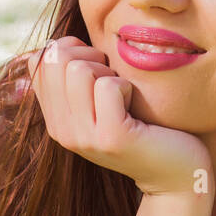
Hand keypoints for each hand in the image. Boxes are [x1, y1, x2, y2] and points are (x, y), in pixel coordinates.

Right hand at [23, 36, 213, 195]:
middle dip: (91, 57)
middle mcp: (61, 131)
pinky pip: (109, 86)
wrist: (176, 172)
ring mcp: (84, 137)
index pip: (38, 61)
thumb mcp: (101, 102)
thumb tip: (60, 43)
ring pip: (78, 69)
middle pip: (56, 58)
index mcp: (55, 119)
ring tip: (125, 97)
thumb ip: (76, 79)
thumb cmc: (145, 125)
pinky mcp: (111, 138)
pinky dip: (128, 87)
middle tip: (114, 82)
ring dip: (109, 73)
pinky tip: (136, 109)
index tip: (96, 68)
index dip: (70, 50)